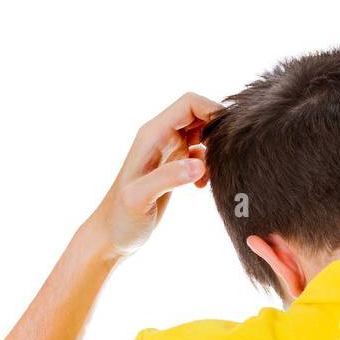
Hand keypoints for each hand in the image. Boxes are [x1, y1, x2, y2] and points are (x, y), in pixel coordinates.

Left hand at [89, 92, 222, 255]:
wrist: (111, 236)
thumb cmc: (121, 218)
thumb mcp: (140, 198)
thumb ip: (168, 178)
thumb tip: (200, 165)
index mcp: (152, 135)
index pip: (189, 103)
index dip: (212, 111)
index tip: (228, 136)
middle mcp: (160, 138)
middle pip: (198, 113)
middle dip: (217, 130)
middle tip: (225, 157)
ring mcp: (167, 152)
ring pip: (201, 133)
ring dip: (214, 149)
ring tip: (212, 174)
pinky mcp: (173, 167)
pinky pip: (199, 153)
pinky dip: (208, 165)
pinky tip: (201, 187)